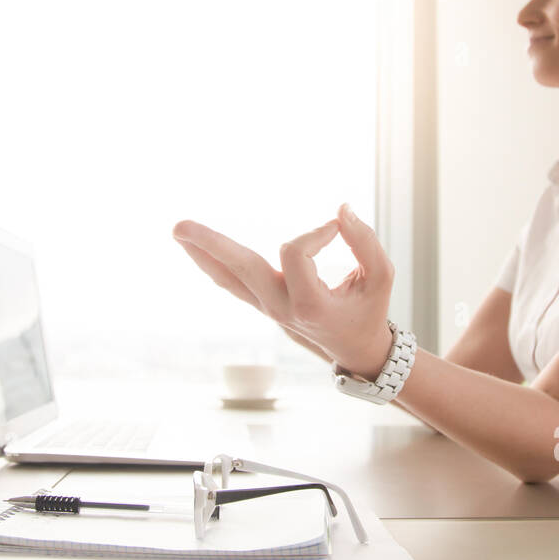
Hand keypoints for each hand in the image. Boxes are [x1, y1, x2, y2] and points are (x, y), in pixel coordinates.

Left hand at [172, 203, 395, 376]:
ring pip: (228, 278)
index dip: (317, 232)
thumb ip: (365, 242)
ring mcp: (266, 308)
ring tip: (177, 230)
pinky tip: (193, 249)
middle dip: (210, 244)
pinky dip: (214, 264)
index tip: (339, 228)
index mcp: (308, 305)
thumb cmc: (369, 310)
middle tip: (177, 225)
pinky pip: (232, 283)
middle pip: (239, 269)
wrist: (355, 350)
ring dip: (201, 253)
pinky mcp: (262, 303)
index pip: (295, 253)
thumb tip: (341, 209)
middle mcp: (280, 308)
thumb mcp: (381, 277)